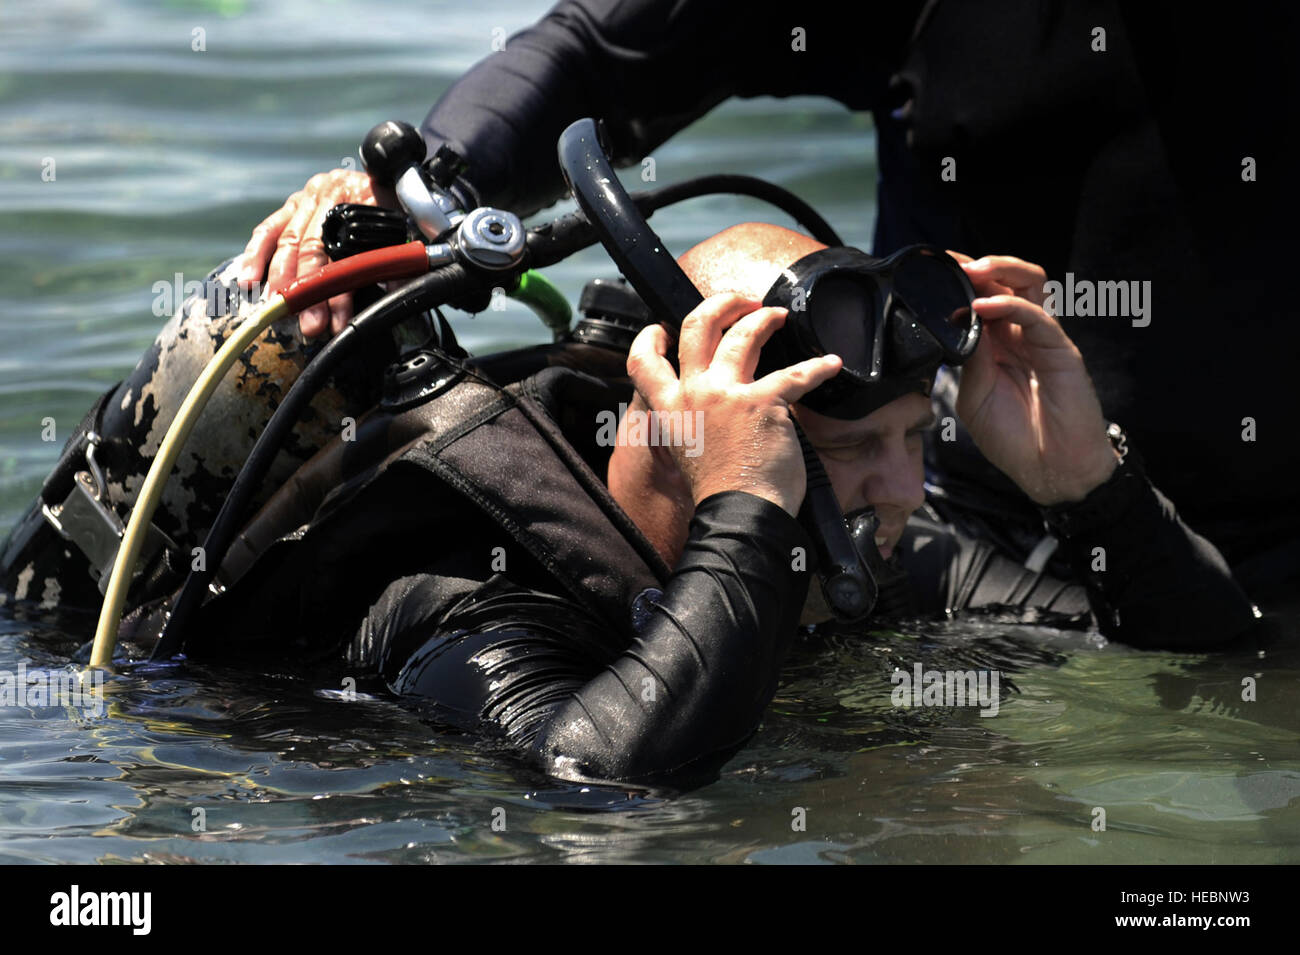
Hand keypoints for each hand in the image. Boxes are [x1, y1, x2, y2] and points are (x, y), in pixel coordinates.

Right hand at [235, 169, 395, 337]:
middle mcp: (330, 194)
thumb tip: (394, 294)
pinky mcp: (292, 202)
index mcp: (361, 199)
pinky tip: (248, 279)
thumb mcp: (404, 229)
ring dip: (279, 280)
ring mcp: (308, 197)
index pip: (344, 253)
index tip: (337, 322)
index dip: (338, 292)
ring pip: (287, 241)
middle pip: (312, 249)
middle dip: (308, 293)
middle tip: (309, 326)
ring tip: (276, 309)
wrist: (392, 172)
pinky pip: (268, 228)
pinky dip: (255, 253)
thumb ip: (399, 261)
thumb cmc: (397, 208)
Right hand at [626, 293, 841, 515]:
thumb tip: (704, 402)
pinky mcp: (764, 403)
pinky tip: (831, 364)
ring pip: (743, 336)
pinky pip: (796, 374)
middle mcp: (694, 395)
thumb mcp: (685, 449)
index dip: (649, 338)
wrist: (740, 515)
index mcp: (669, 409)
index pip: (643, 362)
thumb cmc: (719, 490)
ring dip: (764, 318)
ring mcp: (727, 396)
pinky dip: (818, 367)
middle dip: (720, 304)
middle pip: (697, 327)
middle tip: (740, 302)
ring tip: (778, 317)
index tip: (661, 329)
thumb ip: (689, 418)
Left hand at [948, 253, 1116, 504]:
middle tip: (951, 263)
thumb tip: (956, 320)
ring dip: (1000, 270)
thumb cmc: (1013, 438)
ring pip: (1030, 284)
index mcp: (997, 344)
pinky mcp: (1061, 350)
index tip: (935, 268)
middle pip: (1006, 281)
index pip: (981, 297)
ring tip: (971, 271)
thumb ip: (969, 359)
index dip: (961, 280)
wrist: (1050, 469)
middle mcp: (1019, 334)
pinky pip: (1037, 317)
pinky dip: (1009, 306)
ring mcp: (1041, 339)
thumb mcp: (975, 398)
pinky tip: (983, 306)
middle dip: (977, 265)